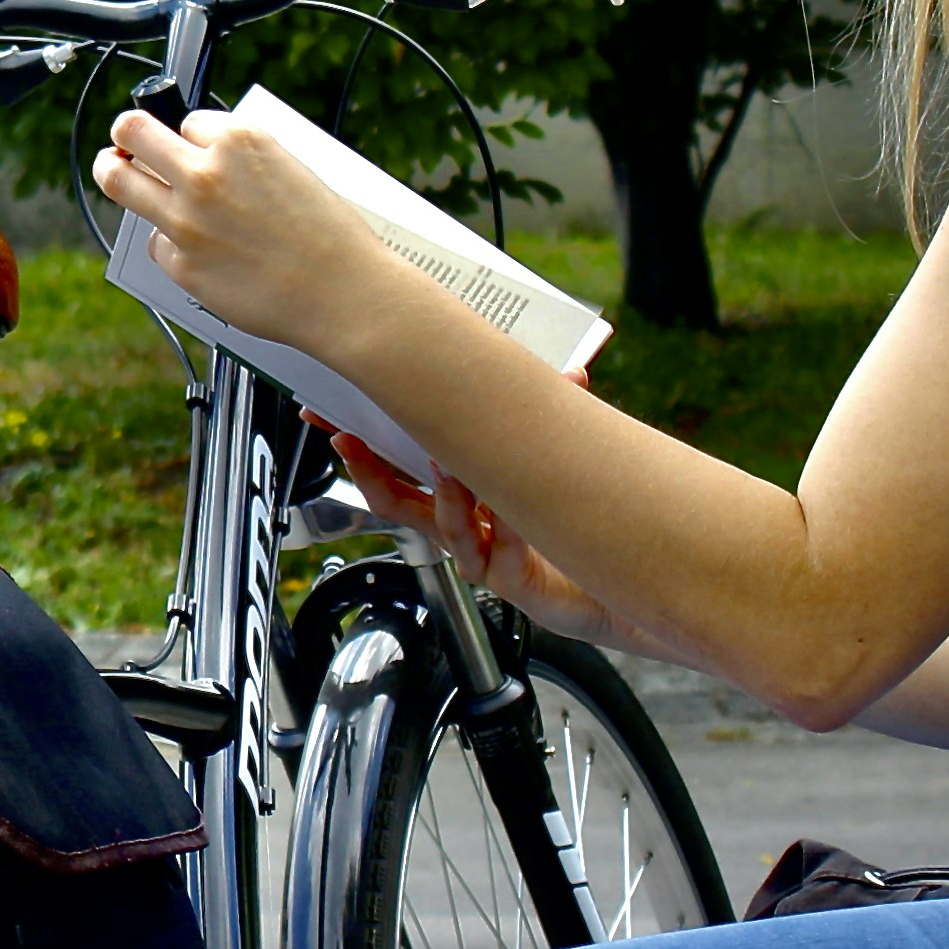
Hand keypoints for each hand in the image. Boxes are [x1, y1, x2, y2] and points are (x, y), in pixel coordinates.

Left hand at [91, 101, 390, 358]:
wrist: (345, 294)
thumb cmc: (330, 237)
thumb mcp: (291, 168)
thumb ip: (242, 158)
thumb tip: (206, 153)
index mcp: (239, 141)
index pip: (187, 120)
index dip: (189, 134)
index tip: (187, 141)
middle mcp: (204, 173)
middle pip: (131, 132)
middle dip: (126, 133)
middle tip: (124, 140)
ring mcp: (185, 219)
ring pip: (117, 180)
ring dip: (114, 172)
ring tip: (113, 170)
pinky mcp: (181, 264)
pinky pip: (157, 242)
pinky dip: (171, 243)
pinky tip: (197, 249)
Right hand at [323, 421, 636, 652]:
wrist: (617, 579)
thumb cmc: (579, 527)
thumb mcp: (552, 467)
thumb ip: (553, 421)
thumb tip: (572, 369)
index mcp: (458, 498)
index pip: (394, 470)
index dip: (359, 447)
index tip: (330, 417)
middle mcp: (462, 527)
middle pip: (397, 502)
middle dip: (369, 470)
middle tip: (353, 439)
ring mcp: (481, 554)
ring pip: (445, 525)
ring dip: (444, 493)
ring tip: (445, 464)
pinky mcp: (510, 578)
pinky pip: (500, 549)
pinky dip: (505, 524)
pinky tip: (512, 505)